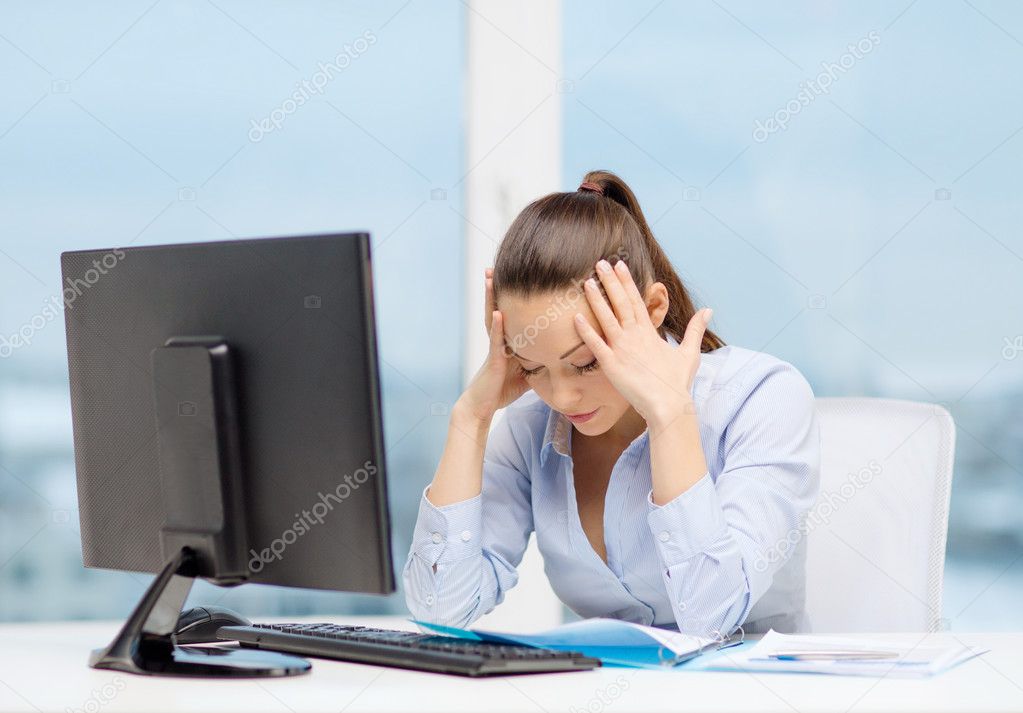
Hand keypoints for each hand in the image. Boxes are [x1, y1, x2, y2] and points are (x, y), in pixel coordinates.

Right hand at [458, 270, 530, 422]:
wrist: (482, 406)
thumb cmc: (502, 389)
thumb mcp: (527, 372)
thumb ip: (539, 361)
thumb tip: (560, 356)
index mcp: (508, 340)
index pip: (512, 312)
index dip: (514, 295)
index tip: (519, 275)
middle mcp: (499, 339)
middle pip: (499, 307)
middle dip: (498, 288)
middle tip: (495, 265)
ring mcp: (494, 348)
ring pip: (492, 317)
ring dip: (491, 297)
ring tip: (489, 277)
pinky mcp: (493, 360)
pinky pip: (495, 340)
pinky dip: (497, 326)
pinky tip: (498, 312)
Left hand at [572, 259, 711, 427]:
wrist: (668, 405)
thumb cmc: (677, 382)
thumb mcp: (690, 352)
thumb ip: (695, 329)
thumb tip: (708, 310)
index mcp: (649, 332)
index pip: (636, 300)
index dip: (626, 281)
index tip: (619, 265)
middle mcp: (635, 336)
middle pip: (620, 303)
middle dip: (610, 281)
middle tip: (600, 263)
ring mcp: (622, 349)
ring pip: (606, 319)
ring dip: (596, 299)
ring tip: (586, 282)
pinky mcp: (612, 365)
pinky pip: (596, 345)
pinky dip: (586, 331)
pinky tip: (575, 316)